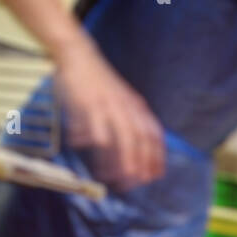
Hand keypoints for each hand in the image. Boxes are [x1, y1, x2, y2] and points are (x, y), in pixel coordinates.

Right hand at [53, 35, 164, 189]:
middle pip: (138, 139)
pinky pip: (95, 127)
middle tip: (137, 182)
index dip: (156, 156)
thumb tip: (135, 150)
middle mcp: (126, 107)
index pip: (153, 134)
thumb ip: (129, 121)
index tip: (156, 175)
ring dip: (120, 159)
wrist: (79, 55)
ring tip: (115, 178)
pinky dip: (93, 142)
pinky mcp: (89, 103)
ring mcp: (108, 105)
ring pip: (120, 137)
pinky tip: (87, 152)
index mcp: (136, 106)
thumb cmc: (99, 83)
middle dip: (140, 162)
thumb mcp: (121, 100)